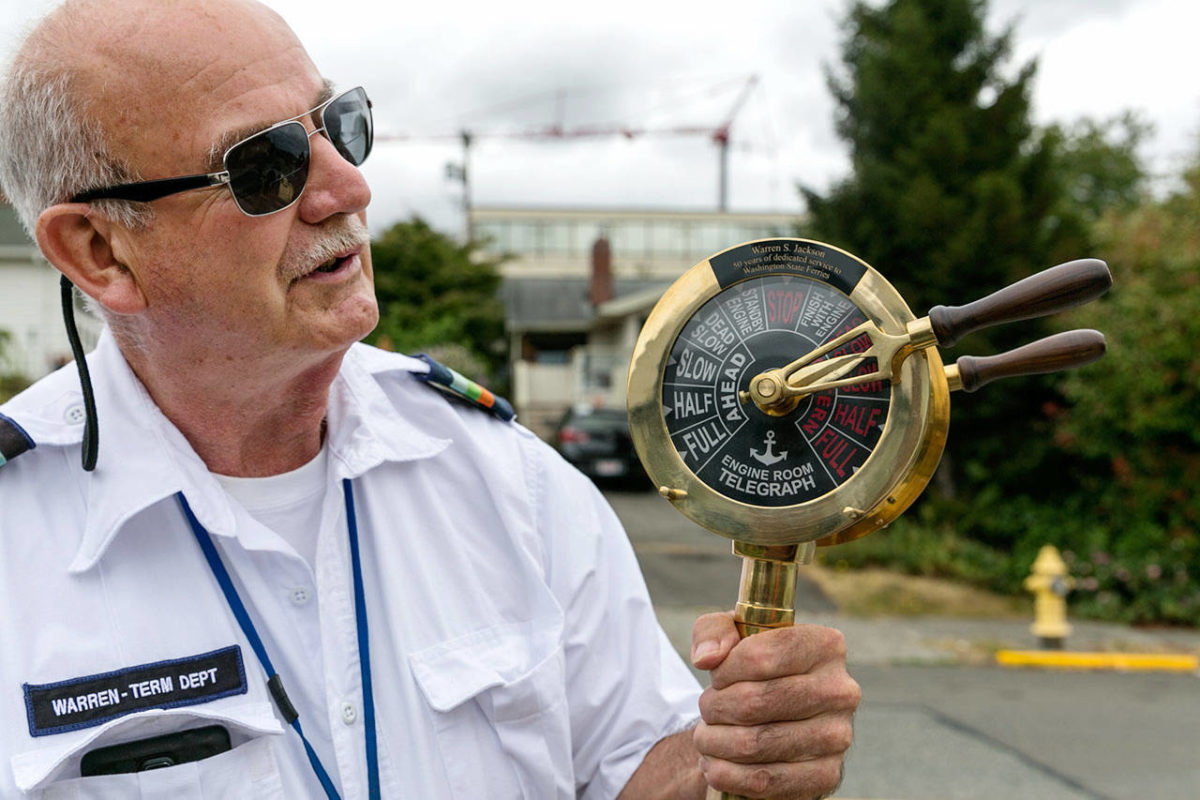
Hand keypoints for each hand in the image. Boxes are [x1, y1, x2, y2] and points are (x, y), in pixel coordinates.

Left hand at [690, 613, 859, 798]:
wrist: (778, 719)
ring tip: (705, 737)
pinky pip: (764, 779)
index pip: (760, 656)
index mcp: (826, 646)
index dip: (724, 670)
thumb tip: (707, 658)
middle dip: (715, 707)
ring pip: (755, 743)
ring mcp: (838, 737)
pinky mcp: (826, 775)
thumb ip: (714, 629)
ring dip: (715, 742)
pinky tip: (715, 764)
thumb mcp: (732, 633)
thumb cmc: (752, 669)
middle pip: (754, 701)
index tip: (716, 678)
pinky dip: (727, 774)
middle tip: (705, 710)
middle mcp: (841, 691)